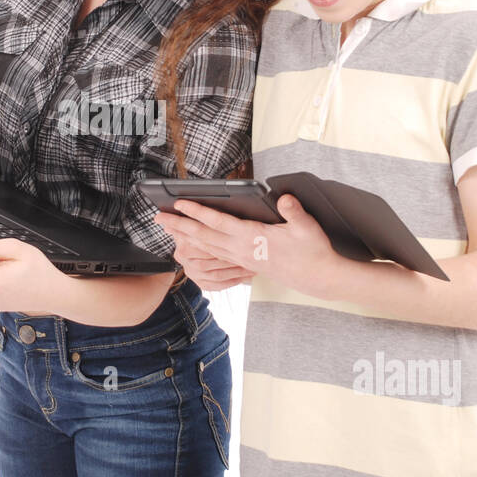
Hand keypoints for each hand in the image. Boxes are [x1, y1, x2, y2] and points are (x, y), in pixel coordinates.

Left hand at [156, 195, 351, 300]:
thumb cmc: (312, 251)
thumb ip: (293, 211)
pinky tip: (192, 244)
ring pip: (206, 247)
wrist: (317, 277)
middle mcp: (241, 250)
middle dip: (180, 227)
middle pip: (204, 237)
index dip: (198, 213)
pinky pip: (215, 255)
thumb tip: (283, 198)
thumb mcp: (306, 228)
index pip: (219, 223)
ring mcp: (241, 259)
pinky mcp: (244, 264)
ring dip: (185, 237)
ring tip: (168, 228)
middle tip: (158, 217)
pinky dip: (200, 247)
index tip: (180, 204)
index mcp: (252, 238)